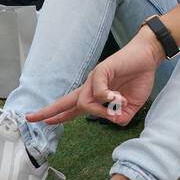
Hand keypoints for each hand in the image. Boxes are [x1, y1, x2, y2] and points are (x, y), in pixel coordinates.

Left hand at [26, 27, 166, 126]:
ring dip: (99, 111)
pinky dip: (106, 97)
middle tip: (31, 118)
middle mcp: (91, 87)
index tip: (44, 122)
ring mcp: (95, 78)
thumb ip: (122, 117)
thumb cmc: (138, 78)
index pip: (73, 108)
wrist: (147, 56)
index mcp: (96, 95)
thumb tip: (113, 119)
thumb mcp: (131, 106)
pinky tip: (118, 98)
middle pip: (66, 101)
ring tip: (117, 108)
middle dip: (49, 111)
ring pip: (85, 102)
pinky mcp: (102, 70)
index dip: (59, 116)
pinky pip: (97, 89)